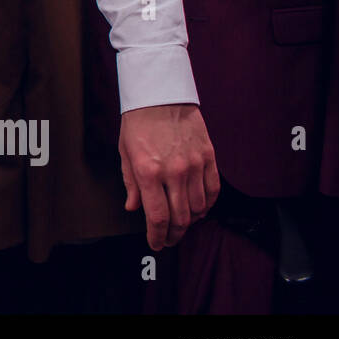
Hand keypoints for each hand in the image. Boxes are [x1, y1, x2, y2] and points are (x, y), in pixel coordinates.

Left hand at [119, 103, 219, 249]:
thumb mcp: (125, 153)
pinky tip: (198, 208)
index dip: (157, 236)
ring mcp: (194, 165)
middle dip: (173, 235)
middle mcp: (173, 171)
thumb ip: (130, 183)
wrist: (161, 95)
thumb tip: (133, 208)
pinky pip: (213, 191)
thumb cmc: (138, 122)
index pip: (157, 217)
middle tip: (168, 239)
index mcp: (148, 171)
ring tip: (181, 223)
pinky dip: (207, 205)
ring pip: (198, 208)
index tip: (155, 243)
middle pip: (180, 218)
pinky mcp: (209, 157)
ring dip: (190, 221)